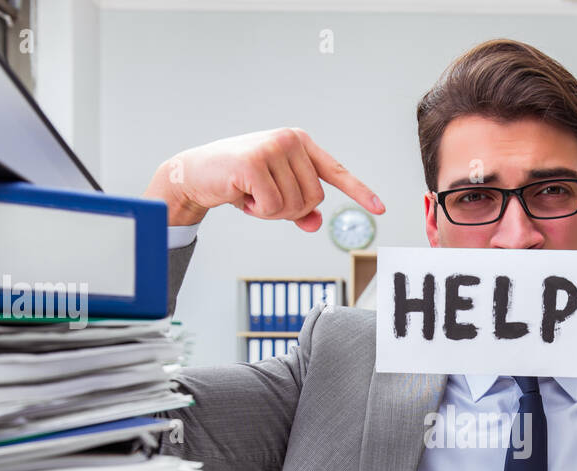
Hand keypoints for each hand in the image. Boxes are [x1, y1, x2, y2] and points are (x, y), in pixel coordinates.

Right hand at [143, 127, 384, 229]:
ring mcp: (273, 148)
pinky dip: (256, 211)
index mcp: (300, 143)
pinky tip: (240, 195)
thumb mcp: (273, 194)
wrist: (195, 172)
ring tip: (249, 194)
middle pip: (313, 199)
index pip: (336, 171)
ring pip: (293, 206)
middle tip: (262, 199)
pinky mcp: (255, 162)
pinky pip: (272, 207)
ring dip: (270, 212)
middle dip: (289, 210)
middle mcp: (290, 140)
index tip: (381, 209)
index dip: (359, 192)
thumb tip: (316, 222)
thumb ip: (298, 208)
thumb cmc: (238, 181)